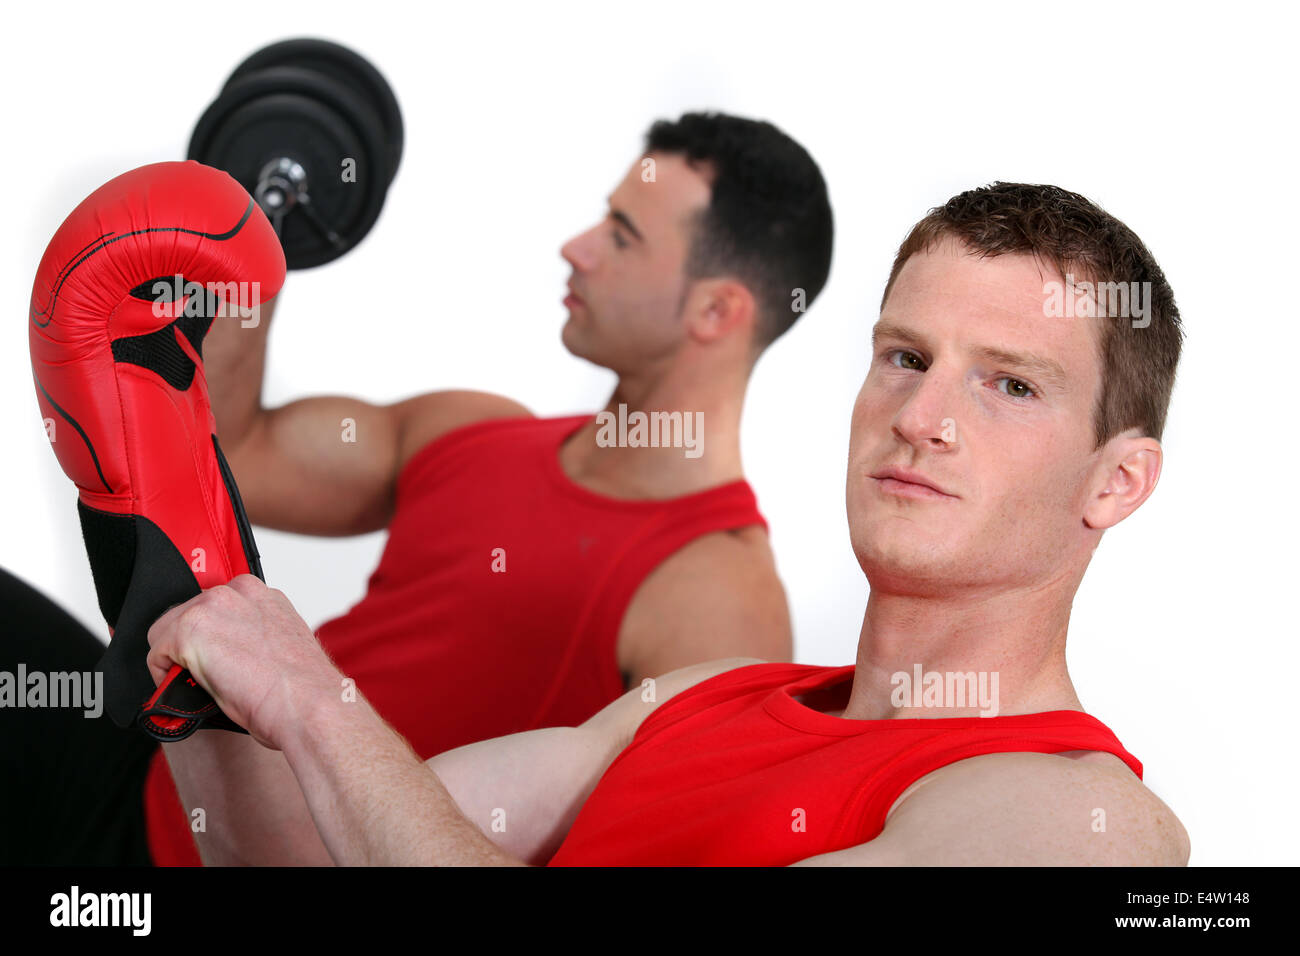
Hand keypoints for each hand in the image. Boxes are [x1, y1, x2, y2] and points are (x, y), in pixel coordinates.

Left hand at [146, 575, 340, 749]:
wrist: (307, 705)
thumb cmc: (302, 689)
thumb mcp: (280, 645)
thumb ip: (253, 634)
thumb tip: (229, 652)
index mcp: (262, 594)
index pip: (213, 606)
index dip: (209, 637)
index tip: (214, 658)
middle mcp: (237, 591)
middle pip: (186, 614)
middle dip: (190, 647)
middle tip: (207, 677)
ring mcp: (211, 606)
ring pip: (167, 631)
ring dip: (178, 658)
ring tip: (202, 685)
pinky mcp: (189, 629)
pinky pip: (156, 653)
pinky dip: (164, 675)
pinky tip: (192, 689)